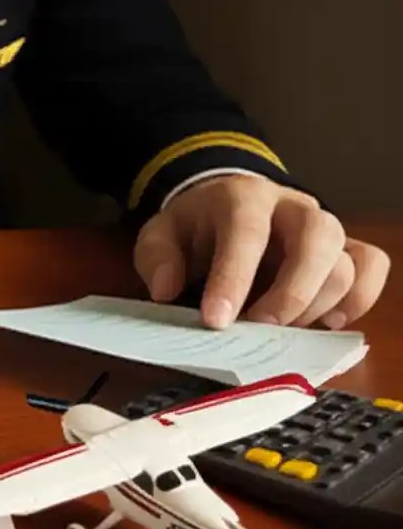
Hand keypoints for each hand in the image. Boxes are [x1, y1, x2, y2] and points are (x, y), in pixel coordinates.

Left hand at [134, 174, 389, 329]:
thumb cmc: (195, 227)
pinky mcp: (344, 249)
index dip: (233, 279)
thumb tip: (166, 289)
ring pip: (346, 261)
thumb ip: (157, 258)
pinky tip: (325, 323)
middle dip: (290, 292)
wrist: (226, 206)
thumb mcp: (160, 235)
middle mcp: (292, 207)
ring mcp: (324, 227)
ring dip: (316, 305)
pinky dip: (358, 299)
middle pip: (316, 239)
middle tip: (259, 328)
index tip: (215, 320)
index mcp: (242, 197)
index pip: (246, 232)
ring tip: (279, 331)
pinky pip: (372, 267)